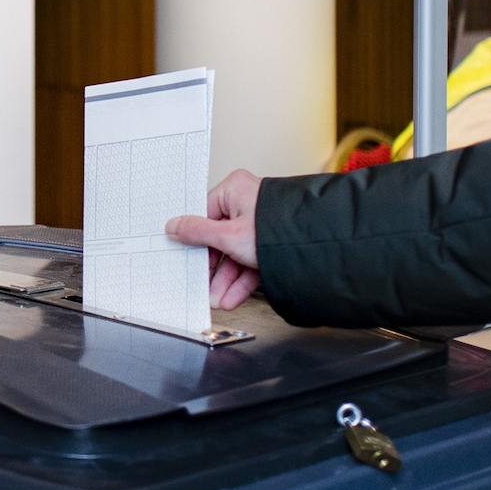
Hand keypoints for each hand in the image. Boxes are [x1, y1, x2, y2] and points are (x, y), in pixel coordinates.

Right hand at [167, 168, 265, 309]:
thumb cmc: (277, 229)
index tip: (186, 257)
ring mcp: (261, 225)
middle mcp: (248, 204)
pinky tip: (232, 297)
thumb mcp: (228, 235)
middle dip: (214, 270)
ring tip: (217, 299)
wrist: (316, 246)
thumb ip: (197, 233)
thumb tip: (174, 226)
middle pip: (220, 239)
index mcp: (235, 190)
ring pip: (236, 254)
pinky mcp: (272, 243)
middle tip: (203, 286)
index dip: (195, 240)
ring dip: (226, 280)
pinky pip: (251, 261)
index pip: (205, 215)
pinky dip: (242, 281)